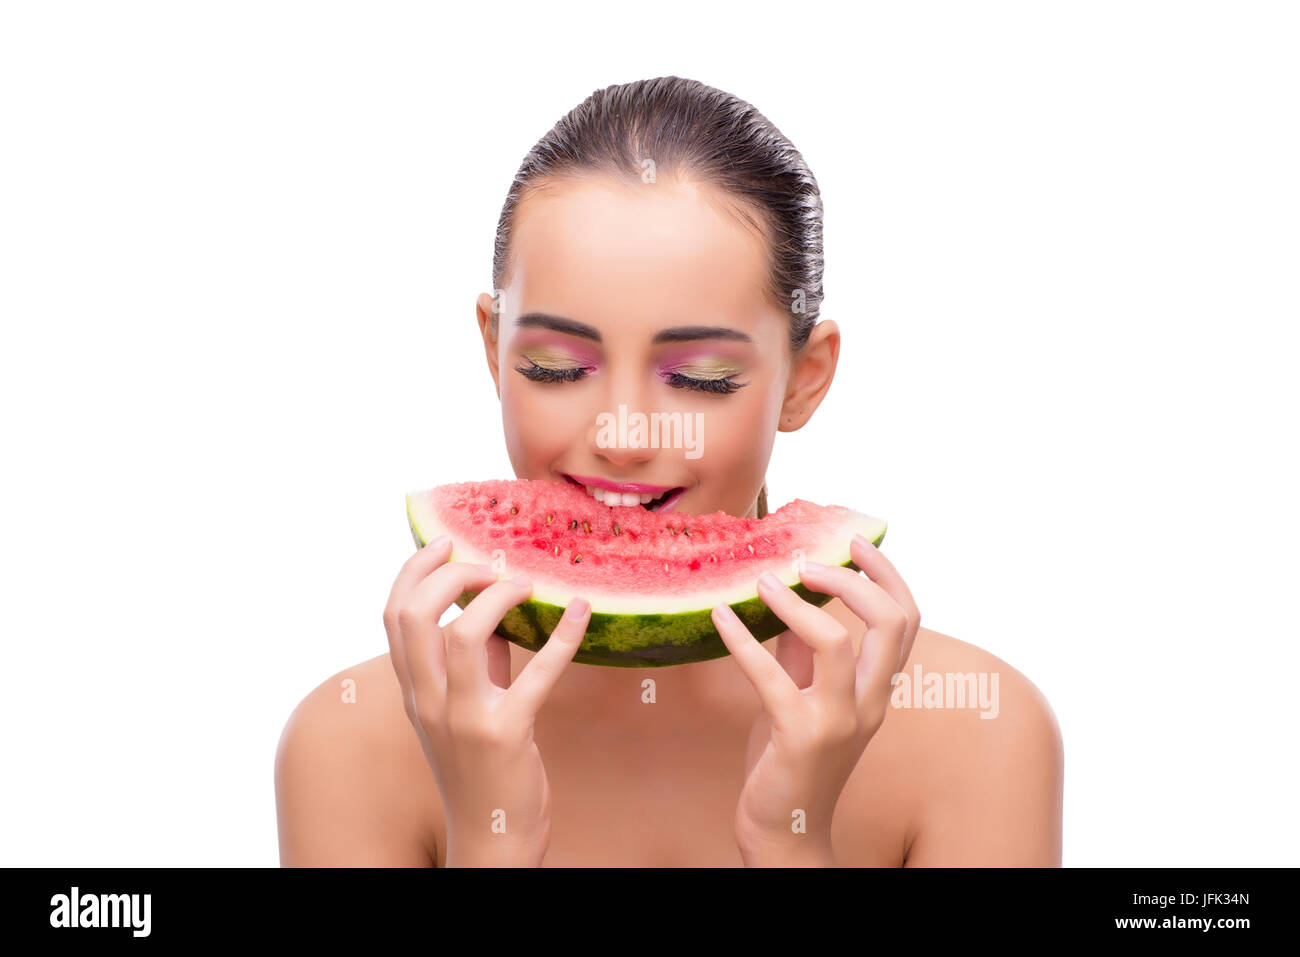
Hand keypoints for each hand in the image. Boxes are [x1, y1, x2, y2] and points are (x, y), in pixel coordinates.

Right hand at [383, 535, 590, 865]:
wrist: (490, 838)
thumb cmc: (482, 768)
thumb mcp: (464, 710)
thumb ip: (477, 661)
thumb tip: (498, 611)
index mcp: (413, 690)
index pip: (394, 615)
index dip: (416, 570)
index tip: (447, 543)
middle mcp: (427, 701)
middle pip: (415, 616)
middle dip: (452, 575)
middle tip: (490, 567)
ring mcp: (462, 720)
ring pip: (462, 636)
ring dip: (498, 598)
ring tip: (526, 587)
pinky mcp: (505, 735)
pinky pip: (536, 675)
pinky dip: (563, 638)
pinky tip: (581, 613)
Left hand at [712, 533, 920, 865]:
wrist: (786, 829)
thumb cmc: (793, 758)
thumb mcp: (805, 694)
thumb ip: (803, 648)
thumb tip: (789, 595)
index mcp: (879, 689)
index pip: (906, 619)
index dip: (886, 574)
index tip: (854, 544)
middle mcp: (871, 703)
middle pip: (891, 622)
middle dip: (855, 579)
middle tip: (810, 561)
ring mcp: (838, 721)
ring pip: (836, 642)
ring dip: (797, 602)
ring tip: (765, 582)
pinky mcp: (798, 736)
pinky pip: (770, 675)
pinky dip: (741, 639)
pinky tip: (718, 617)